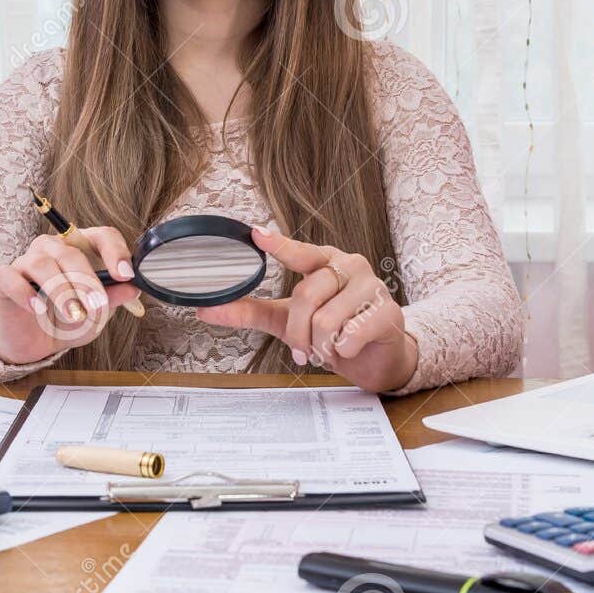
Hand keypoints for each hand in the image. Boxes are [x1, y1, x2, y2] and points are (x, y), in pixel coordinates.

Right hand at [0, 227, 143, 364]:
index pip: (102, 235)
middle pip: (70, 252)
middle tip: (96, 304)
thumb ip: (112, 298)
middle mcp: (53, 248)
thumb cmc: (67, 320)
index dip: (115, 252)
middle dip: (86, 280)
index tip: (125, 275)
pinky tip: (38, 309)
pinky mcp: (4, 279)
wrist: (35, 342)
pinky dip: (25, 293)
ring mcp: (26, 262)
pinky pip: (11, 278)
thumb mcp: (95, 314)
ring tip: (72, 314)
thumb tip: (133, 288)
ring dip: (60, 290)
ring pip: (41, 264)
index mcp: (81, 249)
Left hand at [195, 225, 417, 392]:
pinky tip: (350, 349)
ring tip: (328, 349)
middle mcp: (349, 266)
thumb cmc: (333, 329)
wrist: (376, 358)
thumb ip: (250, 311)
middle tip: (303, 350)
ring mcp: (372, 286)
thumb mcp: (286, 320)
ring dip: (321, 345)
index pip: (300, 252)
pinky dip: (342, 351)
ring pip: (326, 320)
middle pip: (306, 296)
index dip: (280, 245)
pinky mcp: (388, 313)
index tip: (256, 234)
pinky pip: (350, 335)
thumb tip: (206, 309)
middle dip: (298, 332)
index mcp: (324, 261)